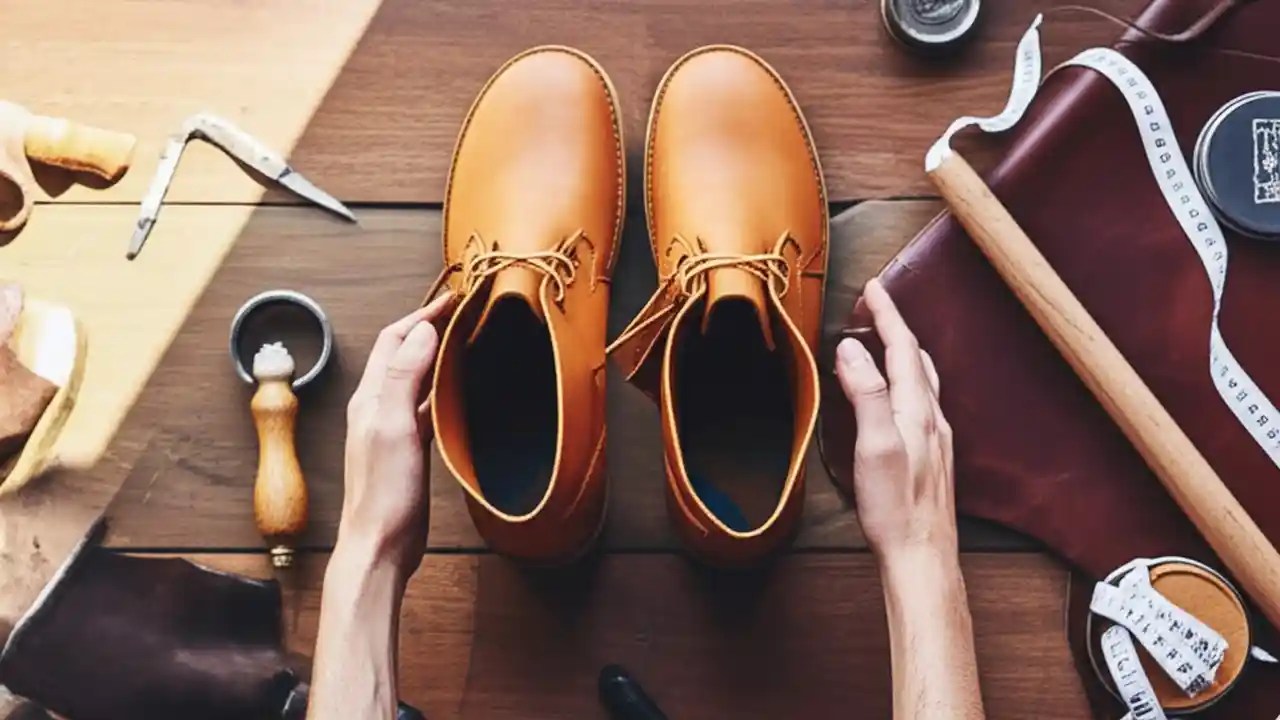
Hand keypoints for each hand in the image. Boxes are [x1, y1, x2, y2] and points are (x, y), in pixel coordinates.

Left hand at [340, 295, 451, 578]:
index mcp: (370, 397)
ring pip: (415, 379)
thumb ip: (405, 377)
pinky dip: (441, 390)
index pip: (394, 340)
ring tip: (466, 342)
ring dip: (436, 357)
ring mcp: (392, 429)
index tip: (453, 299)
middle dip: (429, 329)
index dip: (421, 315)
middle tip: (463, 314)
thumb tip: (424, 331)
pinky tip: (459, 393)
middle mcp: (378, 408)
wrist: (380, 545)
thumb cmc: (383, 493)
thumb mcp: (394, 426)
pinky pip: (425, 407)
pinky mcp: (408, 450)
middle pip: (403, 355)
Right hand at [835, 279, 956, 561]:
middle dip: (896, 328)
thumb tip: (852, 349)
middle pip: (917, 360)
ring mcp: (936, 440)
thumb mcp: (874, 446)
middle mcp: (933, 420)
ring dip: (904, 355)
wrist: (923, 556)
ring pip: (922, 382)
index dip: (888, 315)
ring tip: (887, 342)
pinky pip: (922, 405)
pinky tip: (900, 399)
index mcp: (917, 411)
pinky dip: (907, 384)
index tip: (872, 288)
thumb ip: (865, 393)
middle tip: (875, 309)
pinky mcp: (932, 458)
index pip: (903, 348)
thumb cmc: (896, 507)